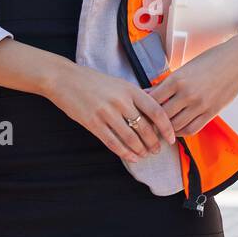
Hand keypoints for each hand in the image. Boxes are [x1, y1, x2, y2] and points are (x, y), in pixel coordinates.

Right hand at [46, 60, 175, 161]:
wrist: (64, 79)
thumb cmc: (93, 81)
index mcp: (130, 89)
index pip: (156, 110)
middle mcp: (121, 101)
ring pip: (130, 137)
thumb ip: (134, 96)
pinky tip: (132, 157)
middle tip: (158, 150)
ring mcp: (106, 112)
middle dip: (154, 142)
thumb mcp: (118, 83)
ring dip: (140, 149)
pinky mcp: (93, 123)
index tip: (172, 137)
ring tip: (145, 155)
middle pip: (145, 127)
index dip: (166, 126)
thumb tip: (154, 111)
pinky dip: (125, 152)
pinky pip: (113, 142)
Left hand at [146, 29, 237, 136]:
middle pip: (161, 116)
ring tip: (160, 128)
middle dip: (152, 121)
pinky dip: (181, 132)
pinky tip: (177, 129)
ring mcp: (200, 105)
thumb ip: (168, 83)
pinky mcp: (212, 113)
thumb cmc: (211, 59)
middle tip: (146, 124)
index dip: (143, 108)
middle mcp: (187, 94)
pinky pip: (191, 129)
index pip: (152, 100)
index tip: (140, 111)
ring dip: (166, 128)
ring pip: (175, 126)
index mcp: (177, 79)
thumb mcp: (186, 67)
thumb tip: (149, 93)